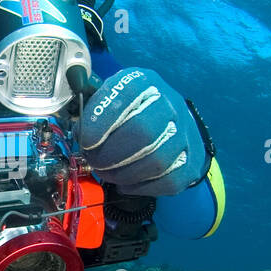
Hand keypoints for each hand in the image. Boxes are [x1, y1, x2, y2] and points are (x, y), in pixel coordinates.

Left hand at [80, 68, 207, 195]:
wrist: (174, 125)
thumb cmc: (134, 111)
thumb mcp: (114, 97)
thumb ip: (96, 109)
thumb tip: (80, 132)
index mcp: (146, 83)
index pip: (127, 94)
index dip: (103, 119)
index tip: (86, 140)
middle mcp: (170, 104)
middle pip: (143, 131)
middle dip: (111, 153)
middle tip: (95, 161)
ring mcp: (185, 134)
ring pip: (156, 161)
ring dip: (124, 173)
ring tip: (108, 173)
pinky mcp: (191, 161)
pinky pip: (168, 181)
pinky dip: (141, 187)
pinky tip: (127, 183)